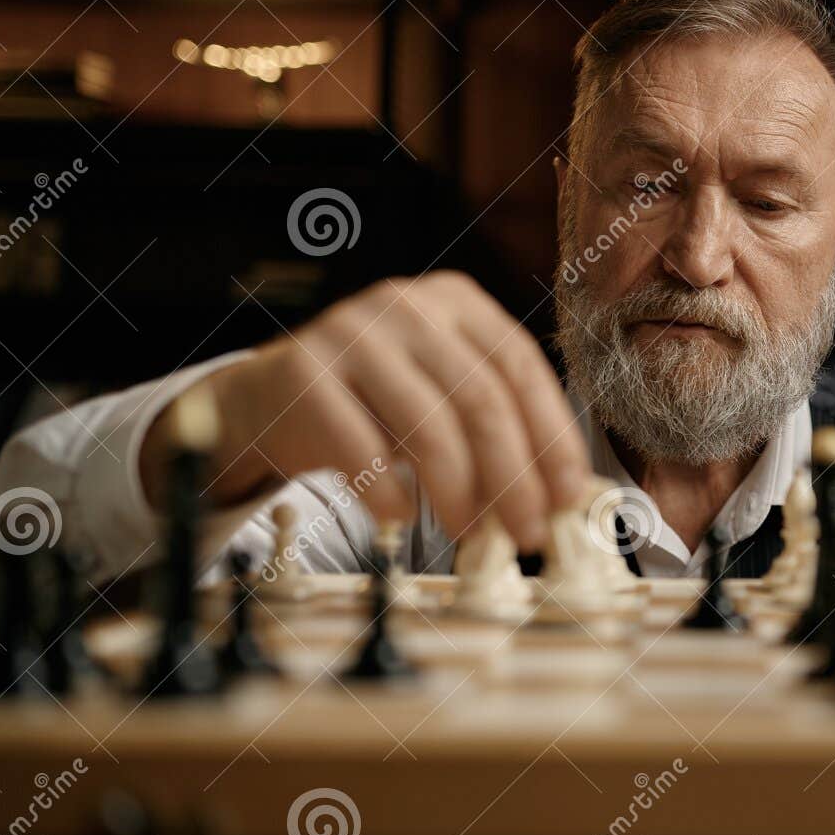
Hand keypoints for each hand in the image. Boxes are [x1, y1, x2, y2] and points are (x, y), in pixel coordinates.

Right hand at [141, 271, 589, 550]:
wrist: (266, 398)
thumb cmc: (374, 403)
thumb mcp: (440, 388)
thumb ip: (497, 423)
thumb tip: (560, 493)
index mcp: (456, 302)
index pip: (521, 367)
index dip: (552, 436)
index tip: (568, 496)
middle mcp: (407, 305)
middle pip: (482, 399)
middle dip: (514, 478)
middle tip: (526, 532)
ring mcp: (352, 333)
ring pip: (429, 426)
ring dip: (459, 493)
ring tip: (470, 533)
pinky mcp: (304, 373)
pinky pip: (362, 447)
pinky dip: (390, 493)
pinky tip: (402, 518)